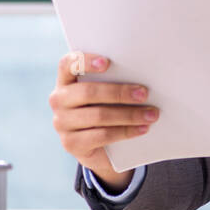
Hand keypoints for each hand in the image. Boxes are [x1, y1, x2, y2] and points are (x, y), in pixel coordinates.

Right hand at [49, 51, 157, 192]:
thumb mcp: (105, 95)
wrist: (100, 148)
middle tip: (144, 93)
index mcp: (65, 81)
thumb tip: (142, 78)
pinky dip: (126, 131)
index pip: (68, 64)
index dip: (85, 61)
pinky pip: (102, 135)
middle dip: (119, 92)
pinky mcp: (71, 144)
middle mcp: (58, 100)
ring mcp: (62, 123)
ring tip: (151, 114)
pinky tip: (142, 129)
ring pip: (98, 115)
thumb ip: (113, 81)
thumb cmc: (106, 110)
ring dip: (129, 115)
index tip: (107, 62)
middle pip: (88, 92)